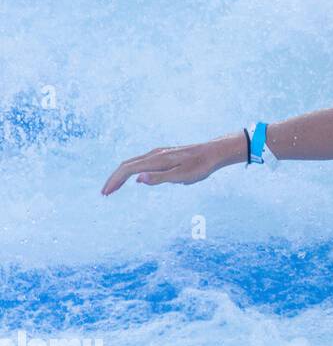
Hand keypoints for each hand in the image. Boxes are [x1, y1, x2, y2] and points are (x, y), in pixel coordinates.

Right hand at [101, 134, 244, 195]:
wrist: (214, 152)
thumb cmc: (200, 166)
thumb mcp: (182, 176)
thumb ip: (159, 178)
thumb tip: (137, 179)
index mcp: (156, 160)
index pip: (128, 169)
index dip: (115, 181)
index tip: (106, 193)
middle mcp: (155, 154)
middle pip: (127, 165)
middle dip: (114, 179)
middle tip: (105, 193)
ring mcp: (159, 153)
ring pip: (134, 163)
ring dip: (122, 175)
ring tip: (114, 188)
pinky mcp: (164, 155)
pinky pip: (142, 162)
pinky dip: (132, 171)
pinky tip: (135, 179)